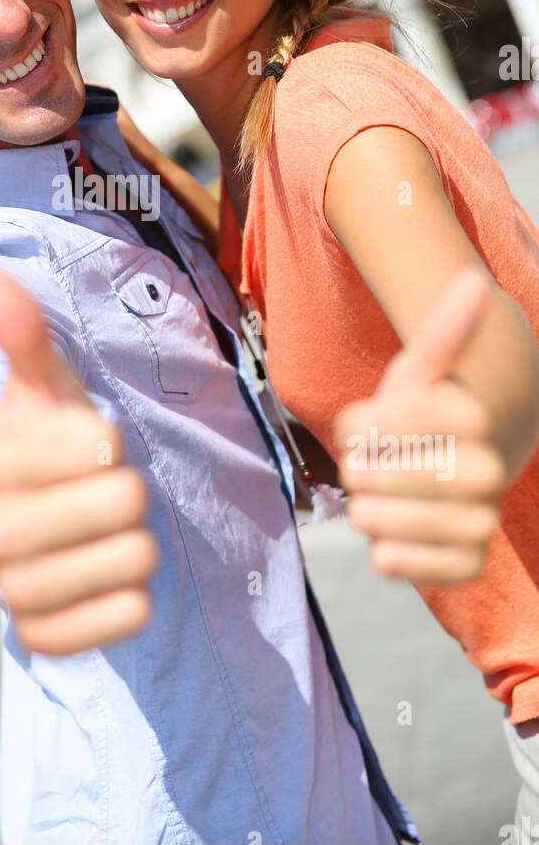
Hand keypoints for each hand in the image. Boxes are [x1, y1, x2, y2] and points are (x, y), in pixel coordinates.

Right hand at [0, 266, 158, 654]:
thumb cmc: (26, 443)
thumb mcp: (30, 386)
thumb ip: (19, 332)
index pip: (107, 448)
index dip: (106, 441)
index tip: (78, 445)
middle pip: (130, 505)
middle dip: (125, 491)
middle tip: (91, 490)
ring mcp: (15, 590)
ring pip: (138, 562)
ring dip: (131, 541)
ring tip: (93, 529)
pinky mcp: (43, 636)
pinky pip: (129, 617)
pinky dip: (130, 597)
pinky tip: (100, 575)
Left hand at [333, 269, 503, 585]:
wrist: (456, 470)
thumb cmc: (423, 415)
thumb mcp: (422, 372)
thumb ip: (444, 332)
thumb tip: (472, 280)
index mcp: (471, 415)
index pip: (370, 425)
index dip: (358, 425)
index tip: (377, 421)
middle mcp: (487, 469)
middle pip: (366, 473)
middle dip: (358, 467)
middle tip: (378, 464)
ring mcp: (480, 520)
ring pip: (374, 519)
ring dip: (365, 507)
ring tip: (383, 497)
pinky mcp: (468, 564)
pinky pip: (398, 563)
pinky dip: (384, 551)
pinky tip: (393, 537)